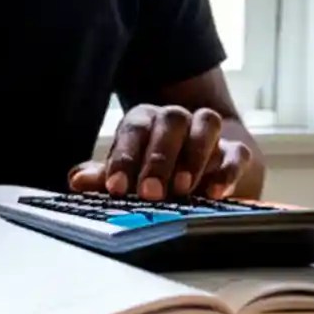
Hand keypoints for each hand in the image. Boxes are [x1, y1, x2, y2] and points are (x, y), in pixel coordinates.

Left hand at [68, 105, 253, 200]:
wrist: (198, 170)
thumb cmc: (149, 171)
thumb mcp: (124, 174)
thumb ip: (102, 177)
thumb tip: (77, 180)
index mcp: (143, 122)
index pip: (133, 130)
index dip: (124, 158)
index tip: (116, 188)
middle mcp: (176, 120)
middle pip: (171, 121)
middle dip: (159, 158)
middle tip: (150, 193)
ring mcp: (207, 132)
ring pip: (206, 123)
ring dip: (194, 156)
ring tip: (182, 190)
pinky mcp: (235, 150)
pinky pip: (237, 152)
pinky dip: (227, 171)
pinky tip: (215, 193)